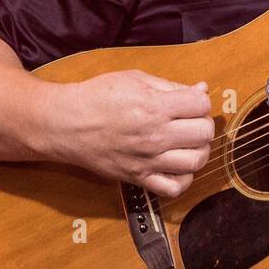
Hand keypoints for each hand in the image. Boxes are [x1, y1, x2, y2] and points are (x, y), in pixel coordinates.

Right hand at [46, 70, 213, 200]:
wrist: (65, 123)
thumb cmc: (97, 97)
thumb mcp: (135, 79)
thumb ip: (171, 86)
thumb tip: (201, 91)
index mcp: (155, 106)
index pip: (202, 105)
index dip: (200, 100)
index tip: (191, 102)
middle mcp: (155, 135)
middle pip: (204, 133)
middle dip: (202, 123)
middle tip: (191, 120)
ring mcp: (147, 159)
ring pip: (196, 161)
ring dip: (199, 150)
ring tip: (188, 142)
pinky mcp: (138, 177)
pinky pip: (174, 188)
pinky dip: (184, 179)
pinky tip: (177, 165)